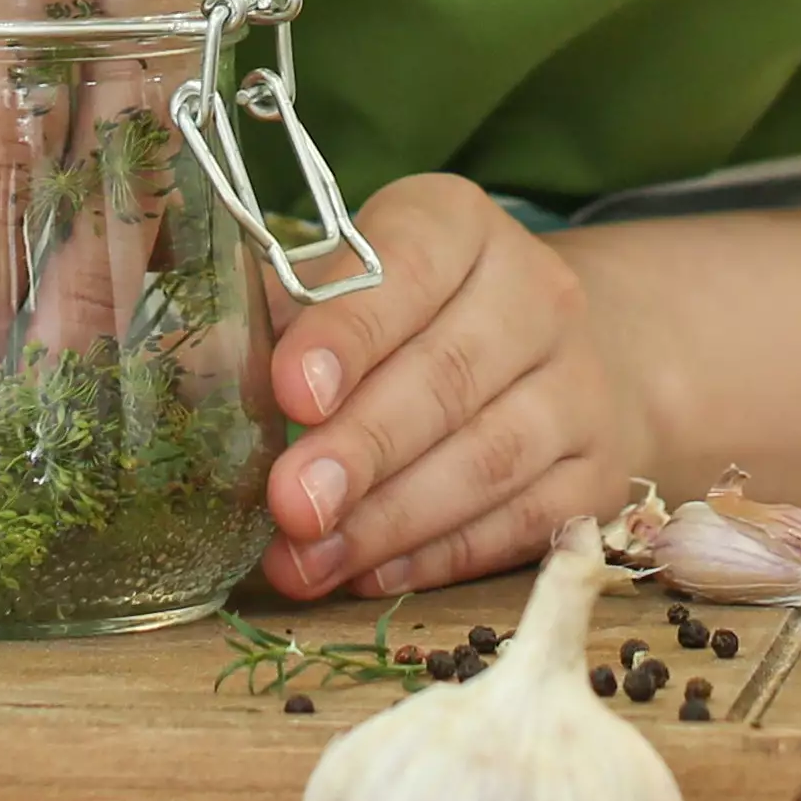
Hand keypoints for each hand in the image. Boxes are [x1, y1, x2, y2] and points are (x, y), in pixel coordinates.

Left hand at [255, 178, 658, 601]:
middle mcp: (537, 293)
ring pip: (489, 459)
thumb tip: (202, 378)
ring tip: (308, 560)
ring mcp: (579, 385)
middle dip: (362, 448)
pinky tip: (371, 574)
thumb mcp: (349, 287)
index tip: (291, 392)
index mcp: (459, 225)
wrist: (551, 359)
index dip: (349, 332)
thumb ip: (282, 322)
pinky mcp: (598, 473)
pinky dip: (441, 557)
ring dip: (391, 520)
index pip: (407, 266)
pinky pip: (522, 524)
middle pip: (449, 375)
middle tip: (290, 504)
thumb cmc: (410, 320)